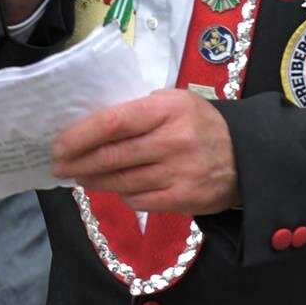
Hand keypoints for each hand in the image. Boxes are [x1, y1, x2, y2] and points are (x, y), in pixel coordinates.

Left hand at [51, 88, 238, 214]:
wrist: (247, 156)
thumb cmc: (198, 124)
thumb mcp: (173, 103)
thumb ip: (137, 112)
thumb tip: (89, 127)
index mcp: (167, 110)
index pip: (113, 123)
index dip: (80, 136)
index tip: (58, 144)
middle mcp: (173, 141)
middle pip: (112, 156)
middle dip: (77, 162)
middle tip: (58, 165)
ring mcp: (179, 172)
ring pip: (121, 181)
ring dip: (93, 180)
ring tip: (78, 176)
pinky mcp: (184, 199)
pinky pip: (139, 200)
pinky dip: (121, 195)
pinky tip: (113, 188)